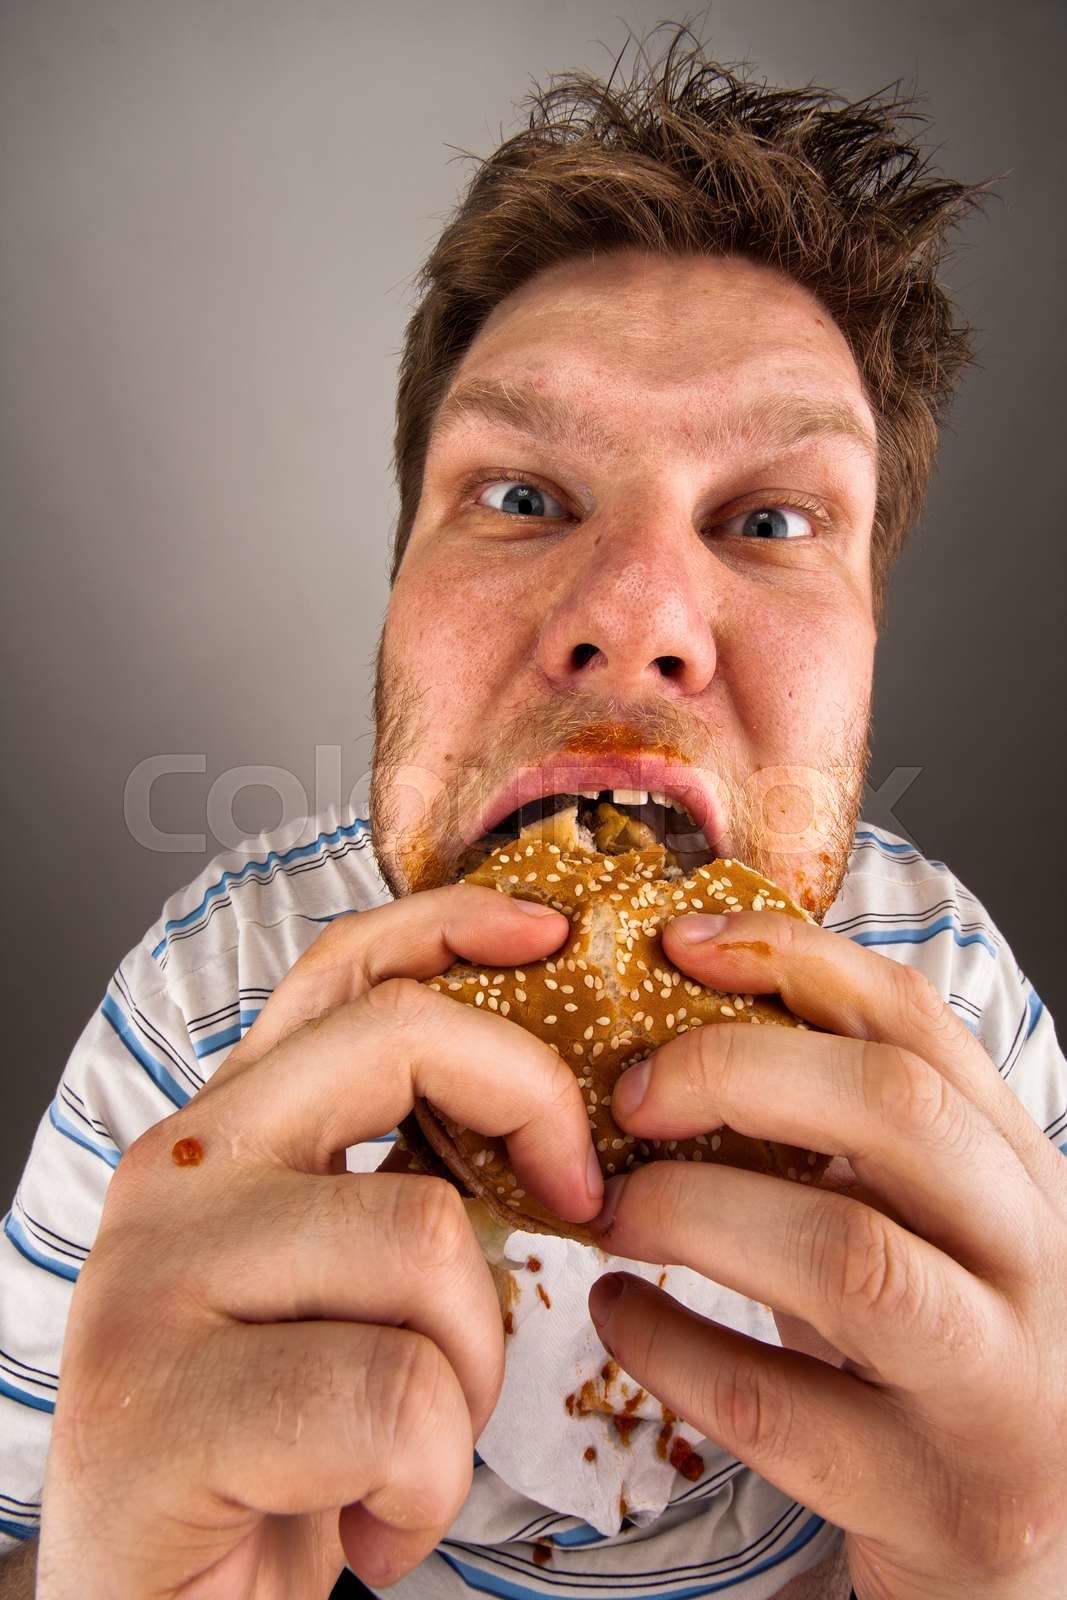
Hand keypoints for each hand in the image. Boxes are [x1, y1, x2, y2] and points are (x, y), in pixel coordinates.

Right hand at [39, 886, 595, 1598]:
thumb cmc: (276, 1459)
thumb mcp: (339, 1292)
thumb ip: (395, 1182)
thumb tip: (546, 1120)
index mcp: (225, 1137)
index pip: (339, 974)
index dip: (450, 927)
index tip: (550, 931)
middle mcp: (176, 1176)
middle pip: (397, 1041)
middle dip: (533, 1108)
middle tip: (576, 1209)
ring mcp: (154, 1282)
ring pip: (424, 1239)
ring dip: (471, 1374)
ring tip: (410, 1452)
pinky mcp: (154, 1408)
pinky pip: (390, 1401)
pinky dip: (423, 1483)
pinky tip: (369, 1524)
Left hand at [585, 910, 1066, 1599]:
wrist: (1019, 1555)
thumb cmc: (933, 1358)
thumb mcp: (914, 1225)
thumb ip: (834, 1138)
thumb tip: (662, 1025)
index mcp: (1017, 1169)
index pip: (918, 1022)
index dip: (793, 961)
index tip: (678, 941)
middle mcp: (1033, 1260)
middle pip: (897, 1109)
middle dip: (738, 1073)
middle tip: (628, 1094)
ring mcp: (1000, 1385)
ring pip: (848, 1257)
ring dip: (698, 1214)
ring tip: (611, 1210)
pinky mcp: (941, 1499)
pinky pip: (778, 1408)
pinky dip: (671, 1347)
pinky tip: (616, 1315)